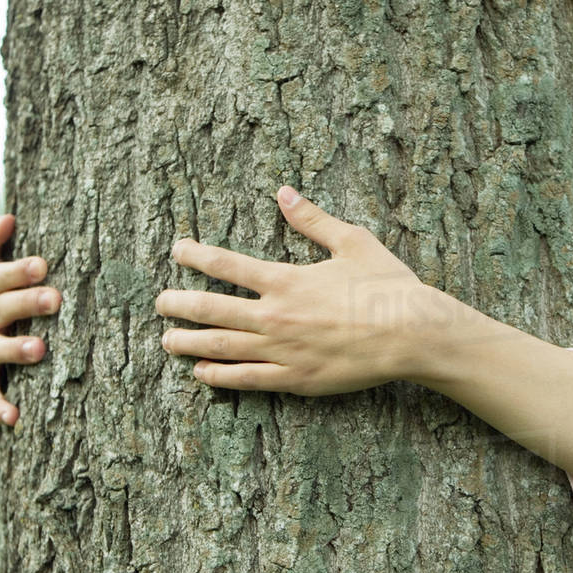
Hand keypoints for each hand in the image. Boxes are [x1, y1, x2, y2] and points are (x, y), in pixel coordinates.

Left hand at [156, 185, 429, 396]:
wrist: (411, 334)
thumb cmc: (387, 285)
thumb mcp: (353, 241)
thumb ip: (313, 220)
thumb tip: (284, 193)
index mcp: (286, 280)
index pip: (226, 265)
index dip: (196, 256)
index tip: (177, 251)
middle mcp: (275, 316)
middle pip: (212, 309)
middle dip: (180, 305)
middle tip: (160, 303)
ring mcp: (282, 351)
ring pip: (221, 347)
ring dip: (189, 343)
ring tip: (167, 341)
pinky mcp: (295, 379)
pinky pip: (247, 379)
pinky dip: (220, 377)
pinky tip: (202, 374)